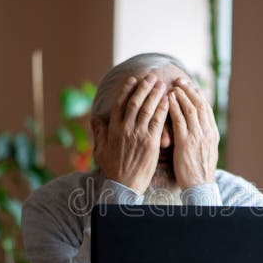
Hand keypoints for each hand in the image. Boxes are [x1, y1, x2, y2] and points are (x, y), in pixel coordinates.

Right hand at [94, 75, 168, 193]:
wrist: (123, 186)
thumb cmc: (113, 169)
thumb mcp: (101, 150)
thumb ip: (99, 132)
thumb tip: (94, 118)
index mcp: (113, 129)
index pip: (120, 104)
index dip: (127, 90)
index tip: (133, 80)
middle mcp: (125, 129)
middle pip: (135, 102)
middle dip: (143, 87)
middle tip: (151, 76)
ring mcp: (138, 135)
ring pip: (147, 109)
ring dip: (154, 94)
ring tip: (161, 83)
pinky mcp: (151, 143)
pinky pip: (158, 122)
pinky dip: (163, 109)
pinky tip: (168, 100)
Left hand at [168, 78, 218, 188]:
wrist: (199, 186)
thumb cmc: (199, 172)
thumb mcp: (206, 151)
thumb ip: (202, 138)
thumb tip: (198, 129)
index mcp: (212, 134)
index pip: (206, 109)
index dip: (198, 95)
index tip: (191, 86)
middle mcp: (207, 132)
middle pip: (200, 104)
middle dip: (190, 90)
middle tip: (181, 80)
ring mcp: (197, 136)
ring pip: (190, 109)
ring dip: (181, 95)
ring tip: (173, 86)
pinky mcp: (186, 142)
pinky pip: (180, 120)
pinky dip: (174, 107)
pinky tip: (168, 99)